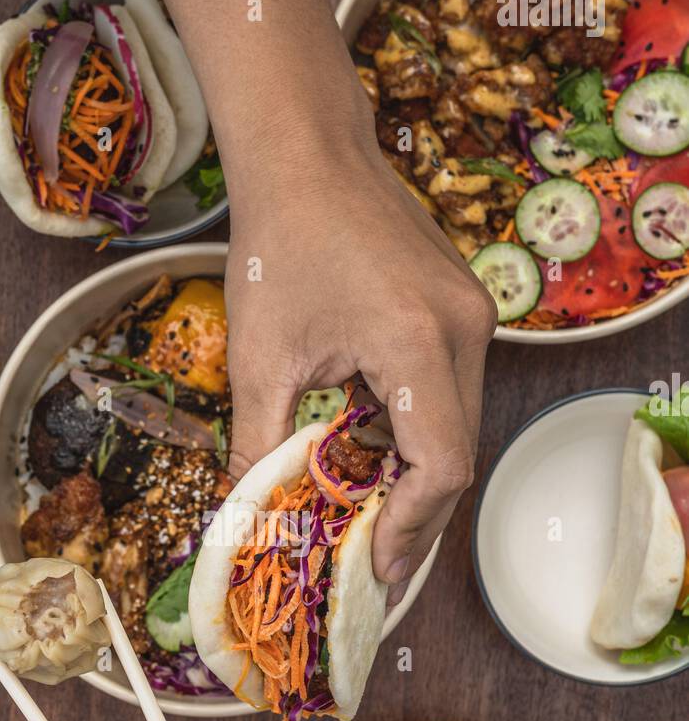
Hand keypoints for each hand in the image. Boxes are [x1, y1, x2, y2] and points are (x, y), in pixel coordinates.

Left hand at [225, 127, 496, 601]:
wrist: (306, 155)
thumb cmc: (277, 243)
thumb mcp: (258, 358)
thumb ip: (257, 448)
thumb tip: (247, 518)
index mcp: (419, 340)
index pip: (442, 464)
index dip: (411, 527)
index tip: (377, 566)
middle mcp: (464, 329)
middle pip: (457, 451)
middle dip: (414, 513)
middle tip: (373, 559)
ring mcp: (472, 315)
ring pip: (457, 424)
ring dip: (413, 473)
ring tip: (365, 513)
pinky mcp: (462, 309)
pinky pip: (449, 390)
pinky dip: (413, 430)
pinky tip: (370, 450)